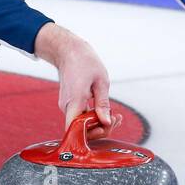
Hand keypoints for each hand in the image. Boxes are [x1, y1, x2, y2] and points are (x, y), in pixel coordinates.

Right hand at [35, 23, 120, 138]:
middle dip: (101, 129)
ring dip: (99, 123)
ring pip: (82, 124)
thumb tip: (106, 122)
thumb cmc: (85, 62)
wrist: (68, 51)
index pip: (75, 129)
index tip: (107, 124)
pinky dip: (94, 118)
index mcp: (75, 100)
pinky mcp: (70, 105)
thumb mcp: (101, 81)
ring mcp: (67, 106)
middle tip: (117, 119)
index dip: (91, 133)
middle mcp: (68, 106)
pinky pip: (81, 117)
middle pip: (81, 130)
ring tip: (116, 116)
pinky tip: (106, 112)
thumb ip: (103, 104)